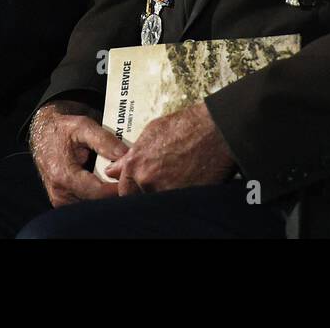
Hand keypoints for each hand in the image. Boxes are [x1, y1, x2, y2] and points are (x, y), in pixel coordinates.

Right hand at [29, 100, 127, 206]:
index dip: (119, 187)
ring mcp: (61, 200)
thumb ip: (105, 141)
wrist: (42, 133)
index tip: (132, 177)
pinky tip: (106, 183)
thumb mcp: (83, 126)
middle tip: (128, 178)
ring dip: (107, 195)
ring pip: (94, 205)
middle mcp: (61, 194)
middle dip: (115, 191)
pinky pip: (87, 203)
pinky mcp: (63, 202)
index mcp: (64, 176)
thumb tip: (126, 155)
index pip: (99, 193)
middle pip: (98, 202)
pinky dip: (98, 195)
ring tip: (117, 179)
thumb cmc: (62, 129)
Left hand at [106, 101, 235, 195]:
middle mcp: (148, 180)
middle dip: (147, 192)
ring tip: (179, 176)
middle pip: (140, 198)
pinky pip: (177, 202)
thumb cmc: (187, 126)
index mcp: (136, 164)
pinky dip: (180, 195)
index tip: (136, 188)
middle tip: (161, 181)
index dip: (131, 189)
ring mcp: (166, 191)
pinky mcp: (185, 198)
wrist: (215, 130)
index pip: (124, 190)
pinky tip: (189, 181)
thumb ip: (132, 155)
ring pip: (159, 200)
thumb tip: (114, 169)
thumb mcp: (152, 133)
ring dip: (165, 193)